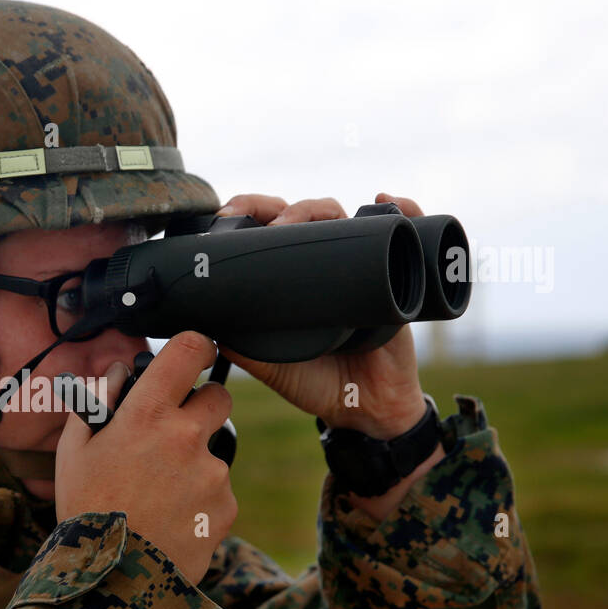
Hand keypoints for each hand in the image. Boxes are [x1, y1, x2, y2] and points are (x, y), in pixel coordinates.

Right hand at [55, 332, 234, 583]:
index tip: (193, 355)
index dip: (195, 346)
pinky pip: (218, 495)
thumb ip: (97, 403)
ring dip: (194, 467)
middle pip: (219, 397)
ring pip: (214, 454)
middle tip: (173, 434)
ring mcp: (211, 475)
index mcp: (148, 414)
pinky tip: (171, 522)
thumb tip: (120, 374)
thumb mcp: (73, 451)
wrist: (110, 579)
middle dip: (202, 408)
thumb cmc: (85, 509)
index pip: (190, 349)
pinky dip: (200, 504)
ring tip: (159, 498)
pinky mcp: (225, 509)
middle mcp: (187, 437)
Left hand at [213, 192, 427, 438]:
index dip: (248, 213)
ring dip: (321, 210)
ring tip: (298, 223)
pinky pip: (405, 232)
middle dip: (281, 208)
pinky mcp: (394, 277)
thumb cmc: (316, 382)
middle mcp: (324, 264)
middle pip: (304, 215)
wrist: (363, 407)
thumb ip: (240, 345)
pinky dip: (402, 208)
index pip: (268, 229)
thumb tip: (203, 324)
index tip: (226, 215)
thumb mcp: (270, 365)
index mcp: (291, 277)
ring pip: (343, 217)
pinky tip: (387, 201)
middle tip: (269, 225)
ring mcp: (360, 266)